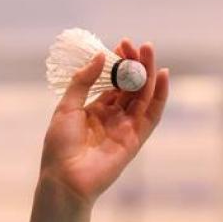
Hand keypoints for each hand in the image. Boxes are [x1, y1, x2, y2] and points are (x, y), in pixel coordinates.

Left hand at [40, 39, 169, 207]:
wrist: (65, 177)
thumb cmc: (60, 145)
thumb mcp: (66, 107)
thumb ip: (83, 82)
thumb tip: (100, 56)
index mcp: (95, 110)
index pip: (113, 82)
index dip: (118, 64)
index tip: (121, 44)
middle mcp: (113, 117)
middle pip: (130, 86)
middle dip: (135, 64)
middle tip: (138, 44)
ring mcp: (127, 127)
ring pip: (143, 96)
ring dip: (148, 73)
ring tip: (149, 50)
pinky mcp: (137, 138)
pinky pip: (152, 114)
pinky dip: (160, 95)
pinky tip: (162, 75)